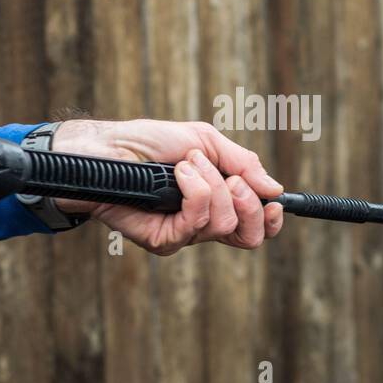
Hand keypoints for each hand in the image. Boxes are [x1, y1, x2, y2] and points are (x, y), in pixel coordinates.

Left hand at [51, 118, 285, 254]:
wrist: (108, 148)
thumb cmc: (149, 143)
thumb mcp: (205, 141)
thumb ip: (242, 163)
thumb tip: (275, 188)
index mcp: (218, 202)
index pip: (255, 226)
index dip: (271, 219)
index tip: (275, 202)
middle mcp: (203, 223)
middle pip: (249, 236)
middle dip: (249, 205)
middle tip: (231, 179)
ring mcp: (183, 234)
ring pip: (224, 223)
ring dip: (212, 184)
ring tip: (187, 163)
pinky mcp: (164, 240)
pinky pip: (197, 222)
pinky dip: (195, 190)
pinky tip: (178, 173)